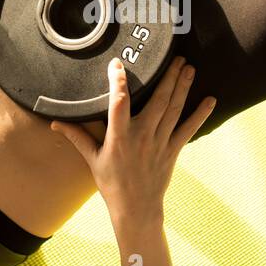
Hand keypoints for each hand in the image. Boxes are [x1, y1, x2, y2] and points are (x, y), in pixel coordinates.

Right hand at [50, 55, 215, 220]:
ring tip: (189, 67)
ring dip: (182, 87)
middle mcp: (142, 137)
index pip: (118, 104)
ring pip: (173, 110)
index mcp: (119, 137)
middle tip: (176, 56)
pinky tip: (211, 100)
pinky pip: (188, 129)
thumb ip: (76, 137)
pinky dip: (200, 115)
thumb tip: (54, 122)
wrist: (136, 209)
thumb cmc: (112, 184)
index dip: (118, 83)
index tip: (118, 64)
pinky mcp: (172, 150)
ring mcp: (160, 143)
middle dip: (167, 77)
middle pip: (157, 102)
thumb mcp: (92, 160)